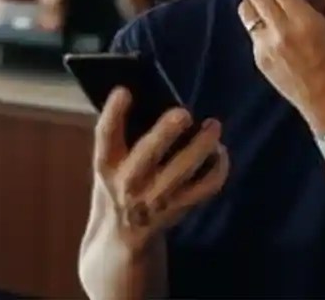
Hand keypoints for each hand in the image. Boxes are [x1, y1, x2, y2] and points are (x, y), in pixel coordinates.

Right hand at [91, 88, 229, 251]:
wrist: (121, 234)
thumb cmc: (117, 184)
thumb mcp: (109, 162)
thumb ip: (122, 135)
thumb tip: (152, 94)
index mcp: (106, 164)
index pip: (105, 135)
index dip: (113, 113)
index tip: (124, 91)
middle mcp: (129, 182)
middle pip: (147, 154)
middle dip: (166, 132)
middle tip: (184, 112)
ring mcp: (155, 197)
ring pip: (183, 170)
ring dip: (202, 146)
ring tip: (213, 125)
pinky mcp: (179, 207)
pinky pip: (205, 187)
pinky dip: (218, 168)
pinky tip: (220, 151)